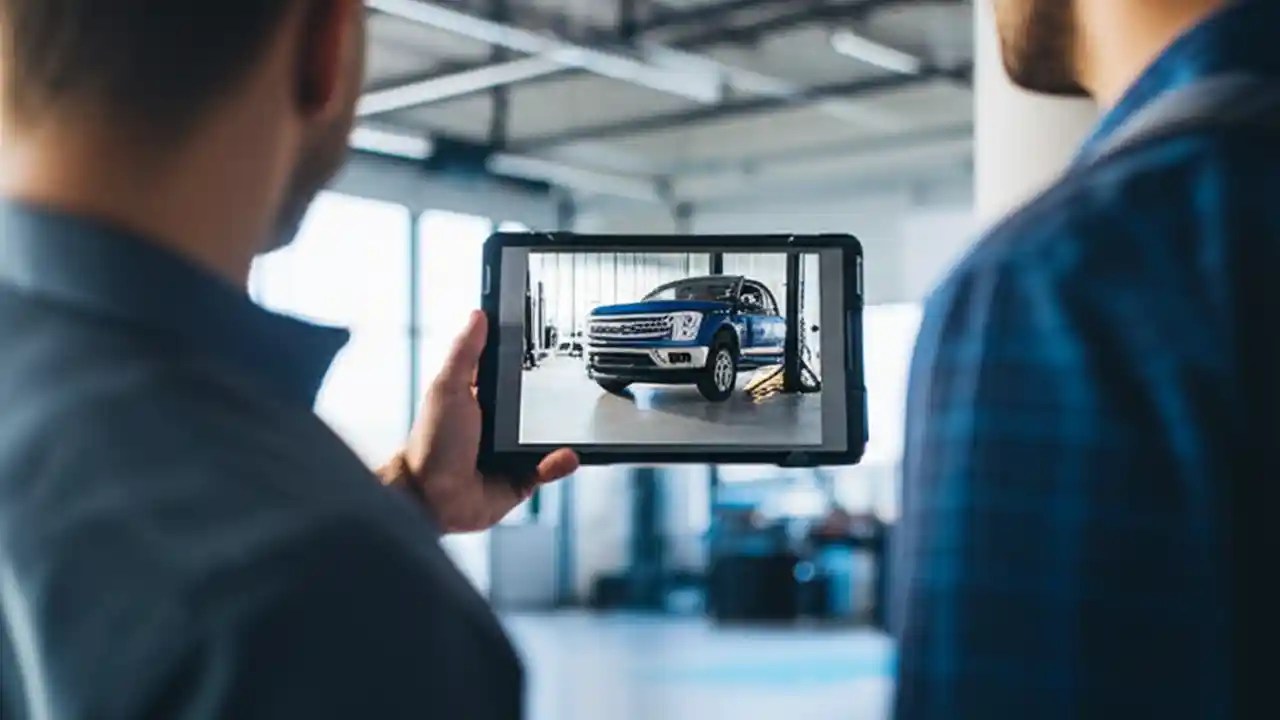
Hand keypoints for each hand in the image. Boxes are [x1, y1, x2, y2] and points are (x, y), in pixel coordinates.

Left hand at [383, 311, 578, 532]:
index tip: (550, 345)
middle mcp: (498, 427)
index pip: (510, 374)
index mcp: (481, 400)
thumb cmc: (431, 443)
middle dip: (556, 400)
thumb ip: (465, 353)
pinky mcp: (521, 480)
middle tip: (576, 385)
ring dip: (562, 434)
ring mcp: (511, 453)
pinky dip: (559, 463)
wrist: (431, 497)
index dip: (527, 361)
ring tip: (577, 423)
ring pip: (548, 439)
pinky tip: (565, 455)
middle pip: (535, 407)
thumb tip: (478, 315)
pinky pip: (549, 469)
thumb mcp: (449, 388)